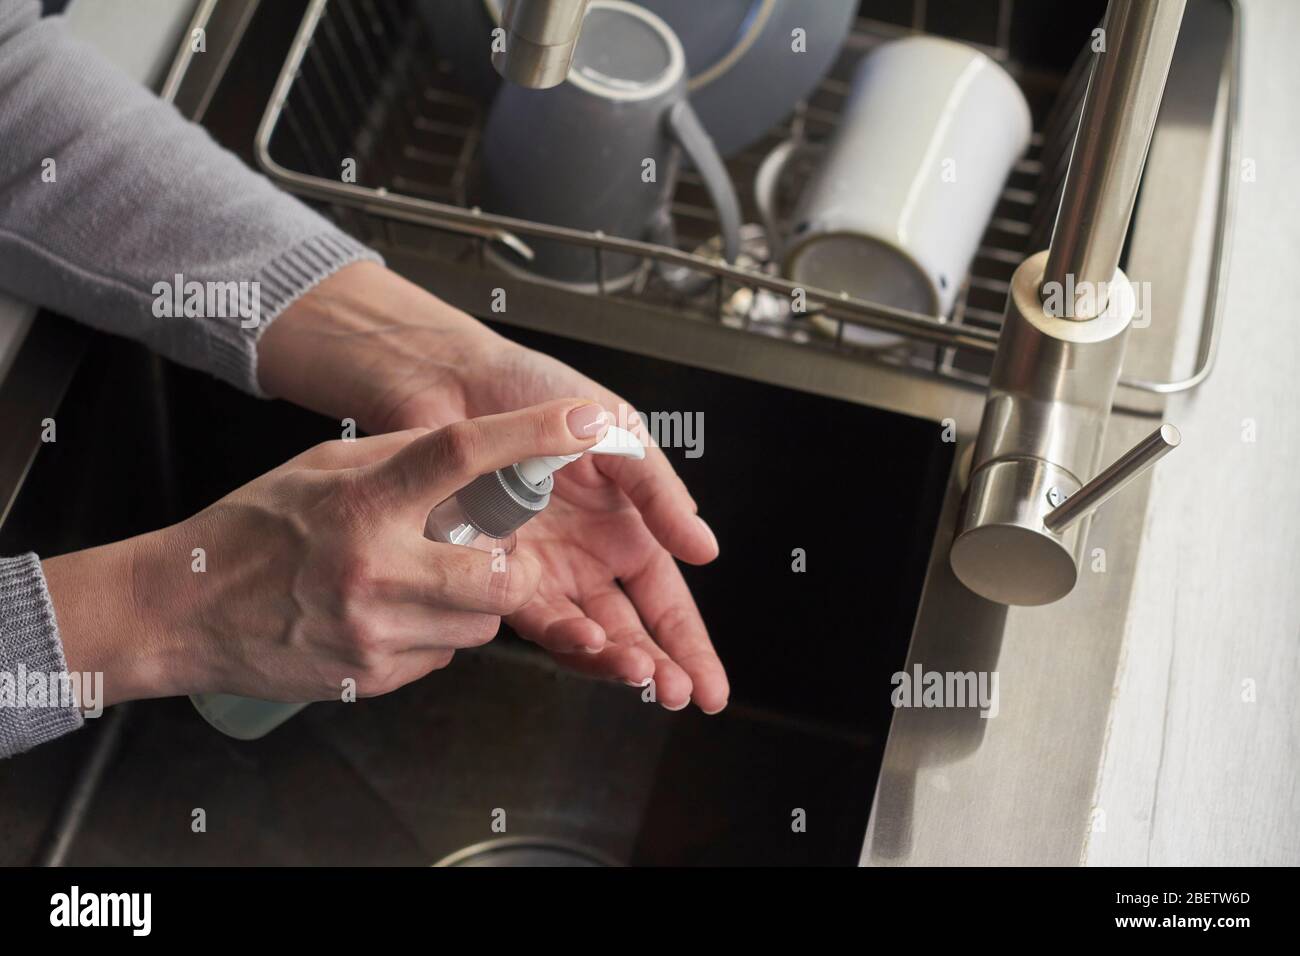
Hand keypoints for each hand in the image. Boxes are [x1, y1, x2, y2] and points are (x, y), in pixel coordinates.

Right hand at [46, 400, 605, 706]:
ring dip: (473, 602)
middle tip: (485, 550)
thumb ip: (400, 458)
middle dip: (509, 565)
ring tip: (422, 581)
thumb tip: (477, 448)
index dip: (533, 434)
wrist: (183, 610)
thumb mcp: (322, 466)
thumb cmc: (253, 529)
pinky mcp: (372, 677)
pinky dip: (435, 635)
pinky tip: (392, 615)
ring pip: (483, 623)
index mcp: (363, 500)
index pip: (462, 454)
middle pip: (502, 573)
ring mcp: (374, 631)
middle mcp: (374, 568)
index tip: (584, 422)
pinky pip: (445, 656)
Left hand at [257, 263, 728, 712]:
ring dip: (618, 661)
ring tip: (641, 672)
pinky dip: (567, 639)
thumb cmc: (535, 393)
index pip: (667, 600)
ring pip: (589, 636)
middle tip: (681, 695)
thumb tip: (705, 548)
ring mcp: (542, 571)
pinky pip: (537, 621)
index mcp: (625, 527)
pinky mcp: (496, 575)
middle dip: (661, 667)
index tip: (712, 687)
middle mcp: (586, 557)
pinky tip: (590, 641)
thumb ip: (660, 493)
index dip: (691, 645)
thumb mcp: (617, 434)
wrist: (452, 381)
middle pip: (634, 630)